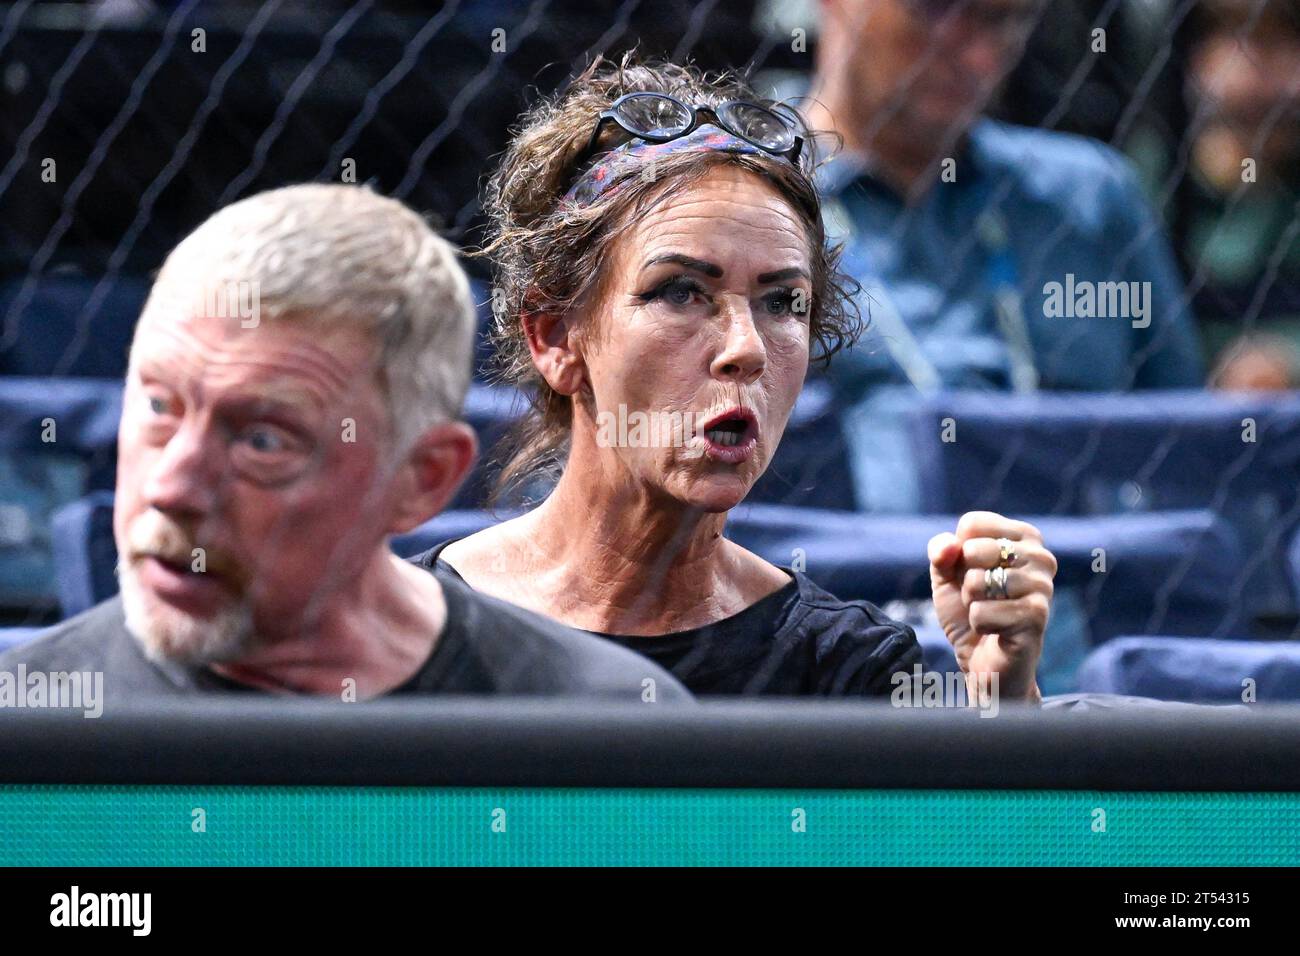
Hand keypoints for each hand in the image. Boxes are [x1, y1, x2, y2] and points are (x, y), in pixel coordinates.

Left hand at [927, 511, 1055, 703]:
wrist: (984, 663)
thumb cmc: (969, 613)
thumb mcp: (947, 576)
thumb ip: (941, 551)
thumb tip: (949, 547)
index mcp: (1024, 537)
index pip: (972, 523)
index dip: (958, 552)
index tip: (971, 573)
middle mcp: (1041, 556)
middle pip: (974, 549)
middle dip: (964, 580)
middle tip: (981, 598)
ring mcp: (1043, 586)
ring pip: (977, 582)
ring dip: (971, 604)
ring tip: (990, 614)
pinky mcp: (1037, 616)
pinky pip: (981, 612)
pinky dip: (978, 624)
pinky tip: (996, 632)